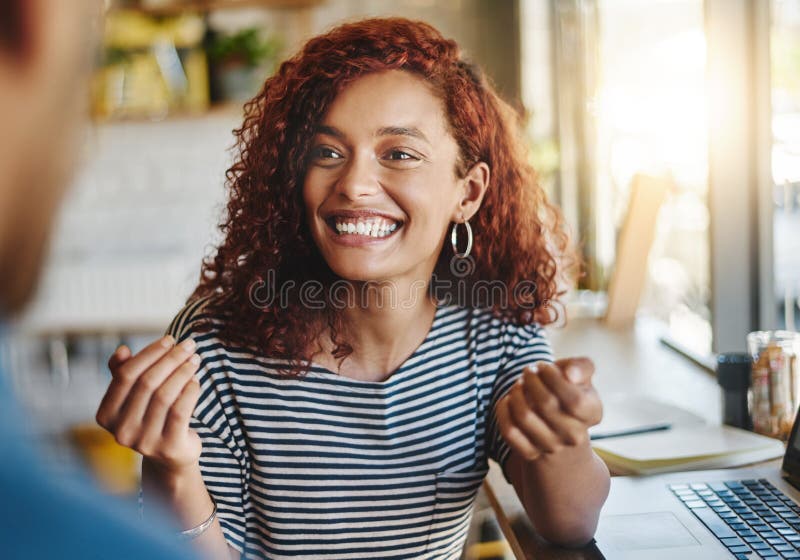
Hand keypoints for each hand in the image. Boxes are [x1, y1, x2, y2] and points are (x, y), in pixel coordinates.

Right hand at [96, 335, 202, 471]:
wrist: (170, 456)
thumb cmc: (151, 416)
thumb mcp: (134, 395)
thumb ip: (124, 372)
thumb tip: (122, 350)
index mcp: (106, 415)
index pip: (125, 375)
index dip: (148, 353)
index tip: (169, 339)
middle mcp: (121, 430)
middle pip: (147, 383)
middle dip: (170, 359)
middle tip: (189, 344)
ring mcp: (143, 442)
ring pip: (165, 395)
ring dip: (183, 371)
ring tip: (195, 359)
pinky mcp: (168, 447)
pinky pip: (181, 411)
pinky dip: (190, 391)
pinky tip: (196, 380)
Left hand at [496, 357, 601, 461]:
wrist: (561, 433)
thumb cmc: (570, 394)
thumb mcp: (582, 378)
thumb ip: (582, 367)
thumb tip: (570, 374)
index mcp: (592, 414)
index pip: (574, 399)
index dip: (553, 377)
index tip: (544, 366)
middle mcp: (574, 435)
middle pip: (546, 404)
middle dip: (531, 380)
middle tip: (528, 371)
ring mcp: (552, 446)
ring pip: (524, 416)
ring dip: (516, 393)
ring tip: (519, 384)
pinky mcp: (530, 453)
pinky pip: (509, 431)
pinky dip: (503, 411)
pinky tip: (509, 400)